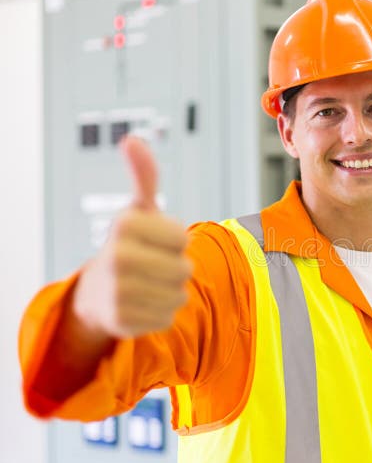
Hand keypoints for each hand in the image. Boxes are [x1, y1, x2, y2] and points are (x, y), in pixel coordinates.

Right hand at [71, 137, 192, 337]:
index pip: (184, 239)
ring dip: (170, 291)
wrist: (96, 292)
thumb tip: (132, 140)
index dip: (176, 242)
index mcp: (125, 227)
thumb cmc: (128, 245)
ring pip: (179, 295)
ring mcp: (119, 293)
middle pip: (185, 269)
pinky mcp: (123, 322)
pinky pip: (167, 318)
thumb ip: (145, 176)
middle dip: (176, 268)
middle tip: (153, 266)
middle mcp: (118, 259)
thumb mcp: (139, 210)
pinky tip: (141, 304)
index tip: (156, 241)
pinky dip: (160, 313)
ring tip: (148, 285)